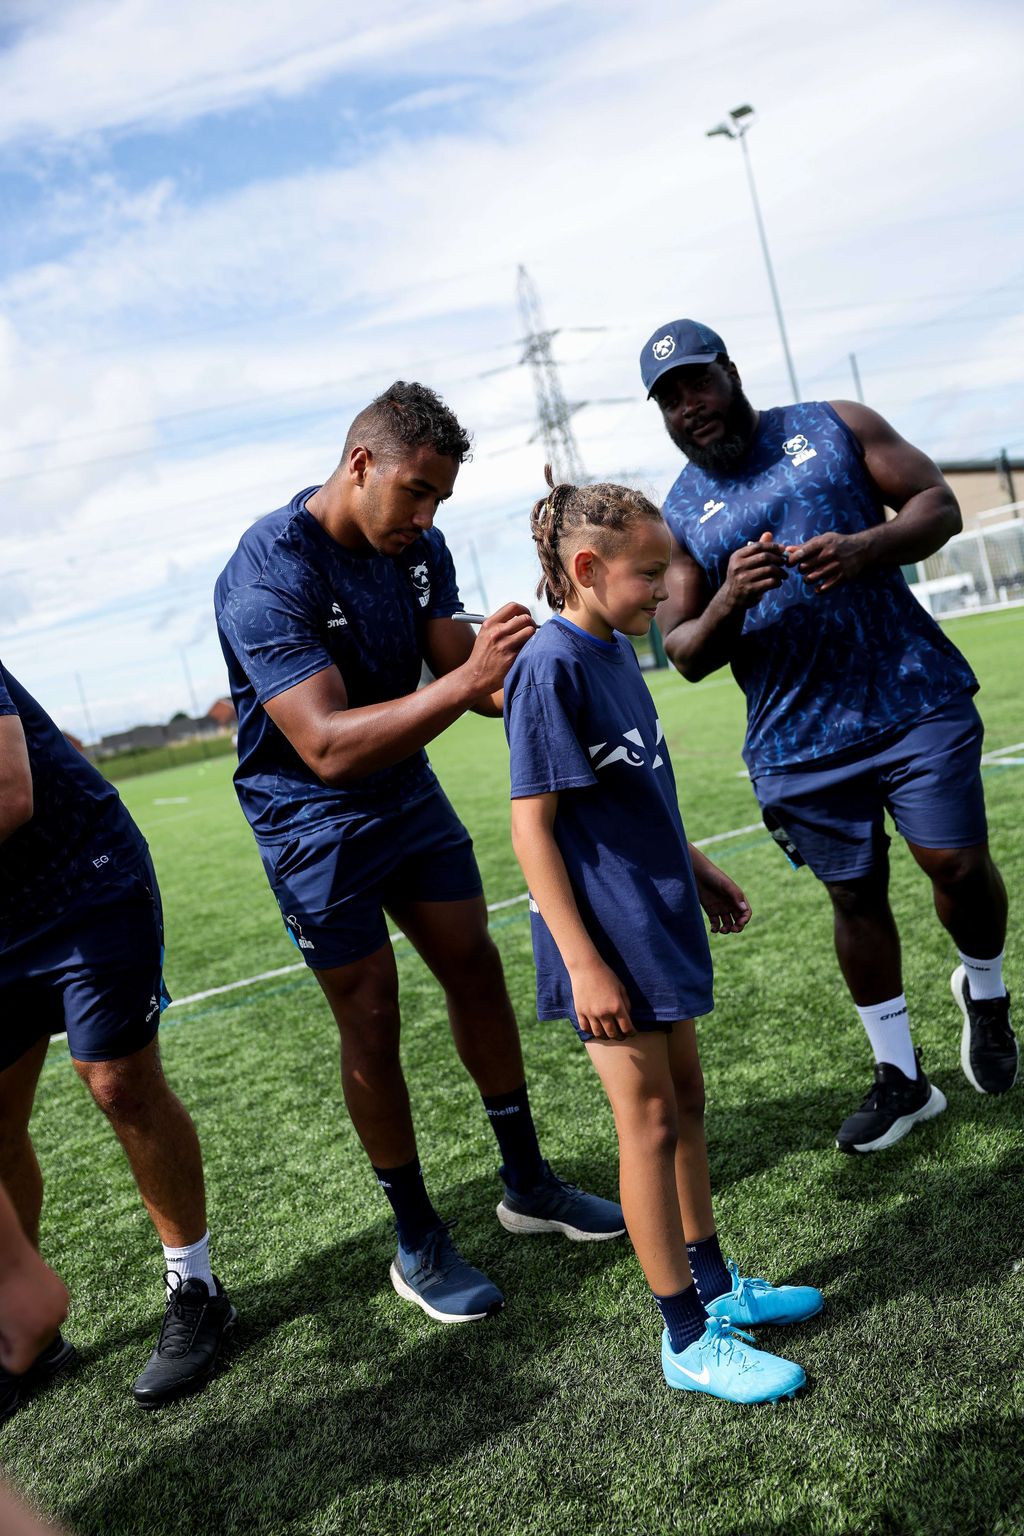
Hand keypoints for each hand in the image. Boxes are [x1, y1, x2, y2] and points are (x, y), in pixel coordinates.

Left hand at [0, 1247, 68, 1374]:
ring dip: (33, 1327)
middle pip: (37, 1350)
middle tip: (7, 1323)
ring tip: (19, 1310)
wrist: (7, 1258)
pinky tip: (30, 1299)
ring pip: (46, 1332)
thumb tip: (9, 1347)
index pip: (19, 1366)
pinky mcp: (64, 1295)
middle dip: (21, 1342)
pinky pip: (53, 1314)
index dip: (4, 1355)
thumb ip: (4, 1344)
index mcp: (31, 1337)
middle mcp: (51, 1325)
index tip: (0, 1337)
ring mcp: (60, 1309)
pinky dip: (43, 1311)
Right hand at [463, 602, 535, 697]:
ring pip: (530, 631)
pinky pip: (529, 646)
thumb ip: (499, 624)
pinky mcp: (513, 658)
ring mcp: (505, 645)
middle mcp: (497, 633)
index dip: (524, 610)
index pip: (513, 607)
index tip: (526, 615)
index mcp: (490, 624)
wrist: (475, 676)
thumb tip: (520, 618)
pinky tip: (525, 652)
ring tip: (528, 641)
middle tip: (530, 629)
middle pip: (525, 618)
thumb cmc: (482, 656)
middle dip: (531, 623)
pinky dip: (530, 648)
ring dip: (532, 636)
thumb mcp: (485, 635)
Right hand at [570, 957, 634, 1038]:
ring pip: (599, 1034)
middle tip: (622, 1035)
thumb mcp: (621, 988)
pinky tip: (596, 1029)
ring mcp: (590, 1014)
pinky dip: (592, 1031)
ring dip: (606, 1036)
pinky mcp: (580, 1012)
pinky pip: (586, 1028)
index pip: (627, 1028)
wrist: (586, 967)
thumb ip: (626, 1005)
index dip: (631, 1033)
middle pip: (613, 1034)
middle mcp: (604, 1013)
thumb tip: (627, 1019)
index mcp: (616, 1007)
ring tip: (609, 1034)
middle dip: (620, 1037)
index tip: (632, 1032)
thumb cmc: (607, 976)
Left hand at [694, 863, 750, 934]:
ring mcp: (721, 908)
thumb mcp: (726, 885)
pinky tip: (714, 929)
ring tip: (722, 930)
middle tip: (732, 930)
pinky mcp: (711, 911)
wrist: (698, 873)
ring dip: (727, 930)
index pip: (746, 913)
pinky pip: (716, 923)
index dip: (745, 920)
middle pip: (738, 920)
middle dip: (737, 927)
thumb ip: (736, 896)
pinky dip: (716, 928)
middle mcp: (731, 905)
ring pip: (727, 924)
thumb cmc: (714, 876)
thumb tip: (744, 910)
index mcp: (737, 898)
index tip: (739, 924)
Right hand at [723, 532, 788, 610]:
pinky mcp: (750, 590)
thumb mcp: (745, 561)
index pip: (758, 546)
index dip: (773, 546)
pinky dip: (778, 582)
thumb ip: (757, 548)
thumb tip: (768, 533)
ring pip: (770, 570)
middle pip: (765, 557)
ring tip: (784, 574)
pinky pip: (770, 582)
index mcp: (737, 556)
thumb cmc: (742, 576)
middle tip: (785, 562)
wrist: (731, 598)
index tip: (782, 549)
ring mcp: (743, 579)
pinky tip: (778, 582)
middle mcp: (738, 566)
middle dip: (778, 559)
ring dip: (781, 572)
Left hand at [785, 530, 869, 592]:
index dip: (792, 559)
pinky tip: (818, 587)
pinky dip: (819, 590)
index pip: (803, 552)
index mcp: (824, 542)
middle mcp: (830, 553)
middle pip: (805, 566)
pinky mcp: (844, 577)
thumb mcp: (824, 539)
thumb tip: (787, 550)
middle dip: (801, 569)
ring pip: (812, 578)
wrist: (863, 549)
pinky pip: (825, 588)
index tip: (789, 563)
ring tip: (810, 576)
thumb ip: (806, 545)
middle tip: (804, 568)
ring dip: (808, 579)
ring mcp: (837, 566)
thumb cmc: (838, 544)